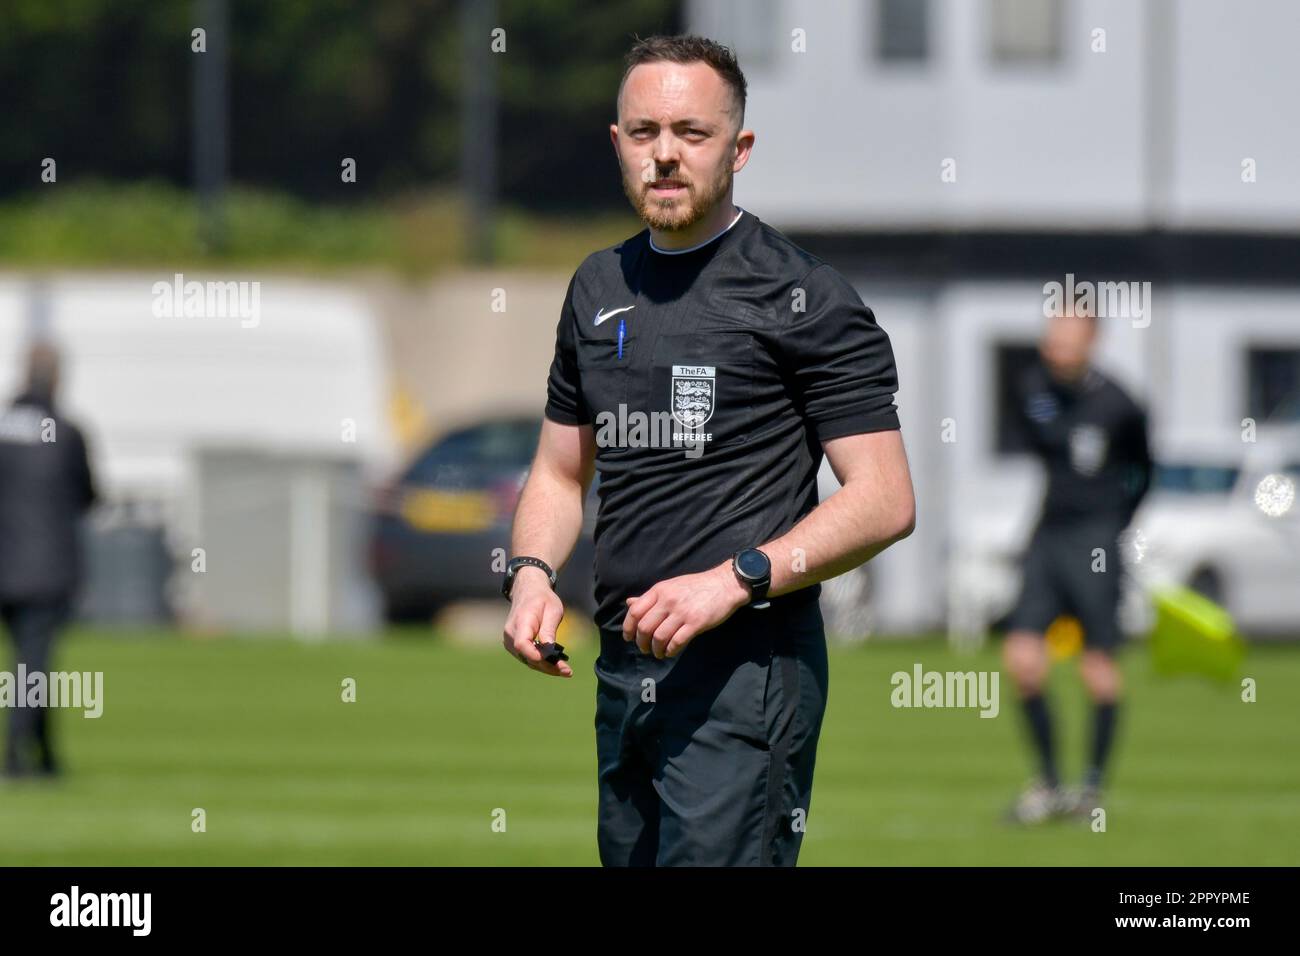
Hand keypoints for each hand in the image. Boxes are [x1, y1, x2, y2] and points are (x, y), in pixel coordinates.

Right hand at [502, 567, 572, 677]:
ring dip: (545, 667)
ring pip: (527, 660)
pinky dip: (541, 663)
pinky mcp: (513, 645)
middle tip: (567, 671)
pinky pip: (526, 657)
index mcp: (522, 621)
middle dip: (547, 666)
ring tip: (565, 671)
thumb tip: (549, 649)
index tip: (549, 661)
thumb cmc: (542, 599)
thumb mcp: (552, 609)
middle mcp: (511, 633)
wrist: (527, 591)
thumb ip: (549, 629)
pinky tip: (556, 665)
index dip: (533, 655)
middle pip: (527, 656)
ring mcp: (510, 640)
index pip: (522, 643)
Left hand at [622, 562, 750, 658]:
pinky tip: (671, 652)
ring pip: (659, 637)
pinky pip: (677, 642)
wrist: (725, 584)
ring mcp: (682, 612)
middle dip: (641, 643)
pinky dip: (671, 651)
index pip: (635, 611)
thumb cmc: (696, 586)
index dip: (628, 628)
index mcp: (659, 590)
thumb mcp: (670, 586)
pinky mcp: (696, 622)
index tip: (629, 638)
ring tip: (658, 653)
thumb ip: (650, 597)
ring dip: (656, 650)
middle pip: (645, 627)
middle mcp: (668, 600)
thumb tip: (629, 603)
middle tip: (645, 649)